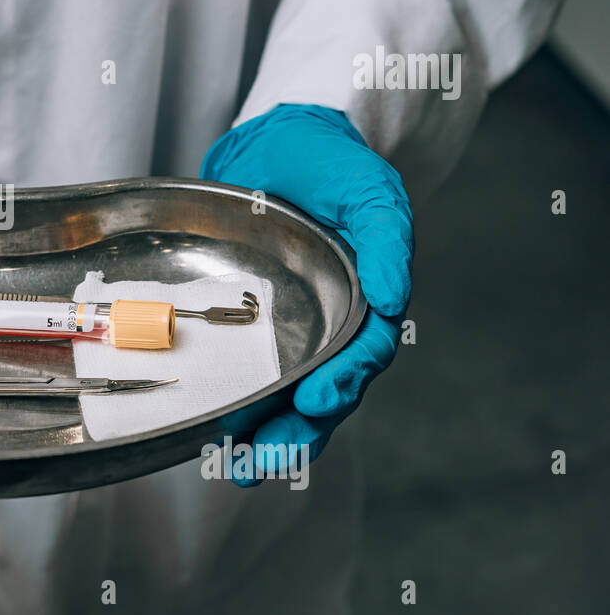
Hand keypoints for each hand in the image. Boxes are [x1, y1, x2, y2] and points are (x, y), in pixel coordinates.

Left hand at [200, 104, 412, 485]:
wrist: (276, 145)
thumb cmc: (329, 165)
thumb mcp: (366, 188)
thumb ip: (386, 237)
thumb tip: (393, 296)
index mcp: (369, 300)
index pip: (363, 354)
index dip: (344, 381)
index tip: (318, 400)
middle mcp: (337, 325)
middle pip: (328, 394)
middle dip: (300, 432)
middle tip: (267, 460)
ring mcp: (298, 330)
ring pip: (291, 399)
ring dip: (271, 437)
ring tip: (242, 469)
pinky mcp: (258, 329)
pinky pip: (254, 376)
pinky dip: (244, 411)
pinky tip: (221, 440)